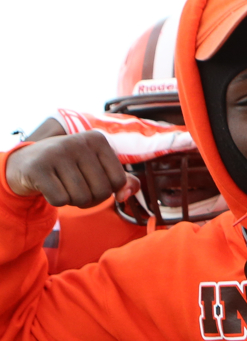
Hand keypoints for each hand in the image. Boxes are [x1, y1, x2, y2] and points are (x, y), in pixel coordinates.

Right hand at [4, 130, 137, 206]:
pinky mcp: (38, 167)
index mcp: (98, 139)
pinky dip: (56, 201)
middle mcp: (78, 141)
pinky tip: (49, 186)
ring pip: (81, 198)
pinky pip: (60, 200)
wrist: (27, 162)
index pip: (119, 181)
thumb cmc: (71, 167)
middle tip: (74, 185)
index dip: (107, 190)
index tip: (91, 180)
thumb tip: (124, 196)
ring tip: (62, 185)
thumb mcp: (99, 169)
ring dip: (73, 201)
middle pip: (101, 192)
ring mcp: (56, 152)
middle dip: (90, 198)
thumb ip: (123, 182)